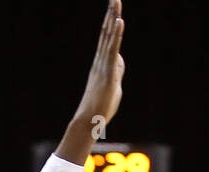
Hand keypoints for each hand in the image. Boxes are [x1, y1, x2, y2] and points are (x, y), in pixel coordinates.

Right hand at [74, 1, 124, 128]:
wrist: (89, 122)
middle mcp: (100, 61)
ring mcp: (103, 66)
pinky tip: (119, 21)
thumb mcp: (113, 86)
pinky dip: (116, 35)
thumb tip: (119, 59)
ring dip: (113, 18)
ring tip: (116, 1)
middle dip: (111, 14)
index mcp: (101, 64)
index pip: (107, 38)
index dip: (110, 22)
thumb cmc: (101, 109)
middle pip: (107, 32)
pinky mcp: (107, 73)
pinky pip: (112, 50)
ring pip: (109, 37)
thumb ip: (117, 70)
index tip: (114, 8)